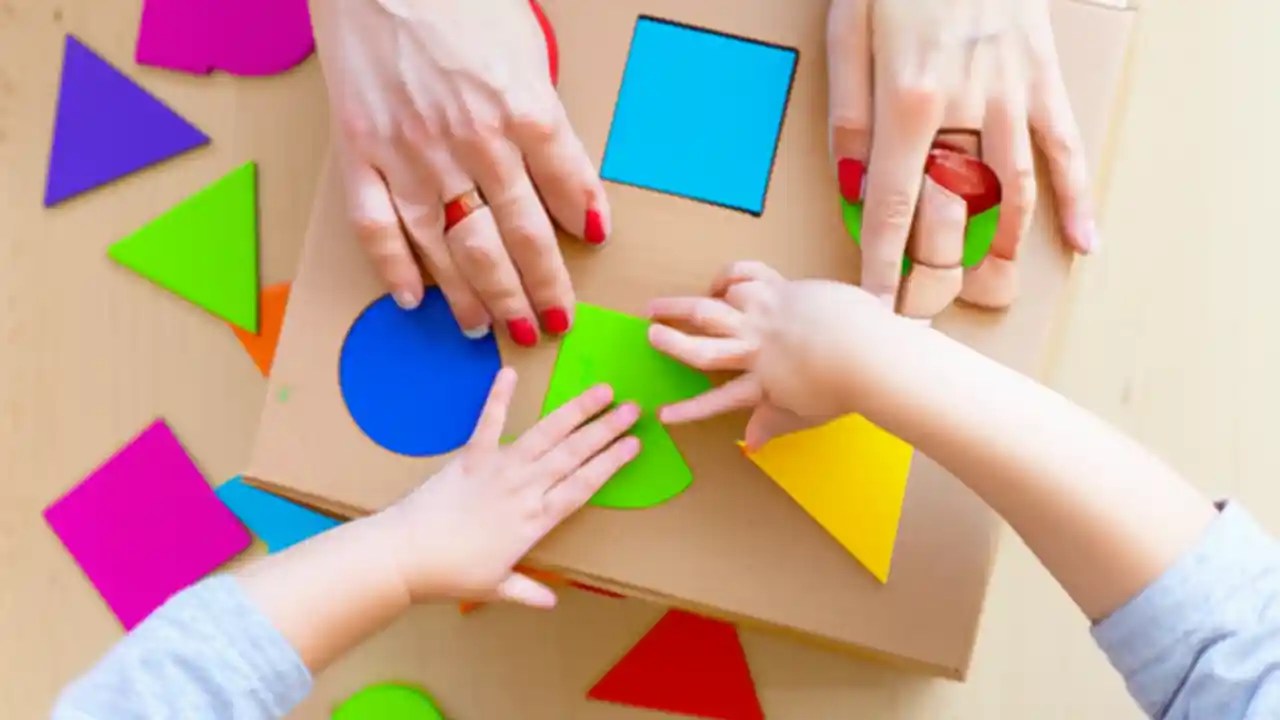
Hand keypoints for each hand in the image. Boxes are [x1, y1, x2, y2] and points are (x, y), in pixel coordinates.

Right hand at [312, 0, 609, 344]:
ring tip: (489, 328)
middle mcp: (471, 143)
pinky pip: (377, 228)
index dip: (576, 243)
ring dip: (475, 297)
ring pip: (451, 248)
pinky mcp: (359, 153)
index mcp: (521, 112)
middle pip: (514, 239)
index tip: (582, 268)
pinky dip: (395, 269)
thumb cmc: (460, 1)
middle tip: (546, 326)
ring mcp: (410, 154)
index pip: (563, 197)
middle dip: (535, 293)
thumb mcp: (529, 54)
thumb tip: (571, 188)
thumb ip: (549, 125)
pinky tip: (413, 299)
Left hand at [381, 368, 639, 606]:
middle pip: (574, 454)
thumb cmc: (450, 576)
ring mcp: (499, 469)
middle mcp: (525, 489)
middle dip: (606, 430)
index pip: (584, 485)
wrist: (405, 557)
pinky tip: (509, 373)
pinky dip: (498, 396)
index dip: (611, 463)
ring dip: (576, 410)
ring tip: (602, 390)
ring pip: (546, 434)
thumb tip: (552, 602)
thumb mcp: (495, 587)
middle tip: (633, 408)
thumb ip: (527, 591)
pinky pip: (487, 422)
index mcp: (536, 520)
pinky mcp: (470, 457)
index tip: (635, 444)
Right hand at [647, 261, 900, 448]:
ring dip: (681, 304)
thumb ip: (773, 424)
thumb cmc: (845, 386)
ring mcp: (763, 313)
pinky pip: (744, 274)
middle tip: (648, 334)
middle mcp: (753, 347)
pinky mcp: (778, 287)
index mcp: (760, 382)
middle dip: (670, 341)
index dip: (688, 410)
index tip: (663, 416)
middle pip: (701, 345)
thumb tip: (751, 444)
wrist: (867, 349)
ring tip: (659, 304)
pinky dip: (727, 276)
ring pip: (711, 306)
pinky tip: (719, 282)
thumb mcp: (805, 412)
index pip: (717, 400)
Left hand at [828, 0, 1095, 315]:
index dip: (885, 264)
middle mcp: (966, 107)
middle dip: (939, 272)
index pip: (895, 206)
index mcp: (908, 101)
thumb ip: (850, 116)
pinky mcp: (1044, 79)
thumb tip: (853, 186)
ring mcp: (1014, 95)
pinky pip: (1066, 149)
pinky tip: (1083, 242)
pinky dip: (1077, 199)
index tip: (879, 305)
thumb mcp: (848, 35)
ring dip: (1004, 253)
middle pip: (956, 213)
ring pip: (1013, 194)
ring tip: (991, 296)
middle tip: (927, 314)